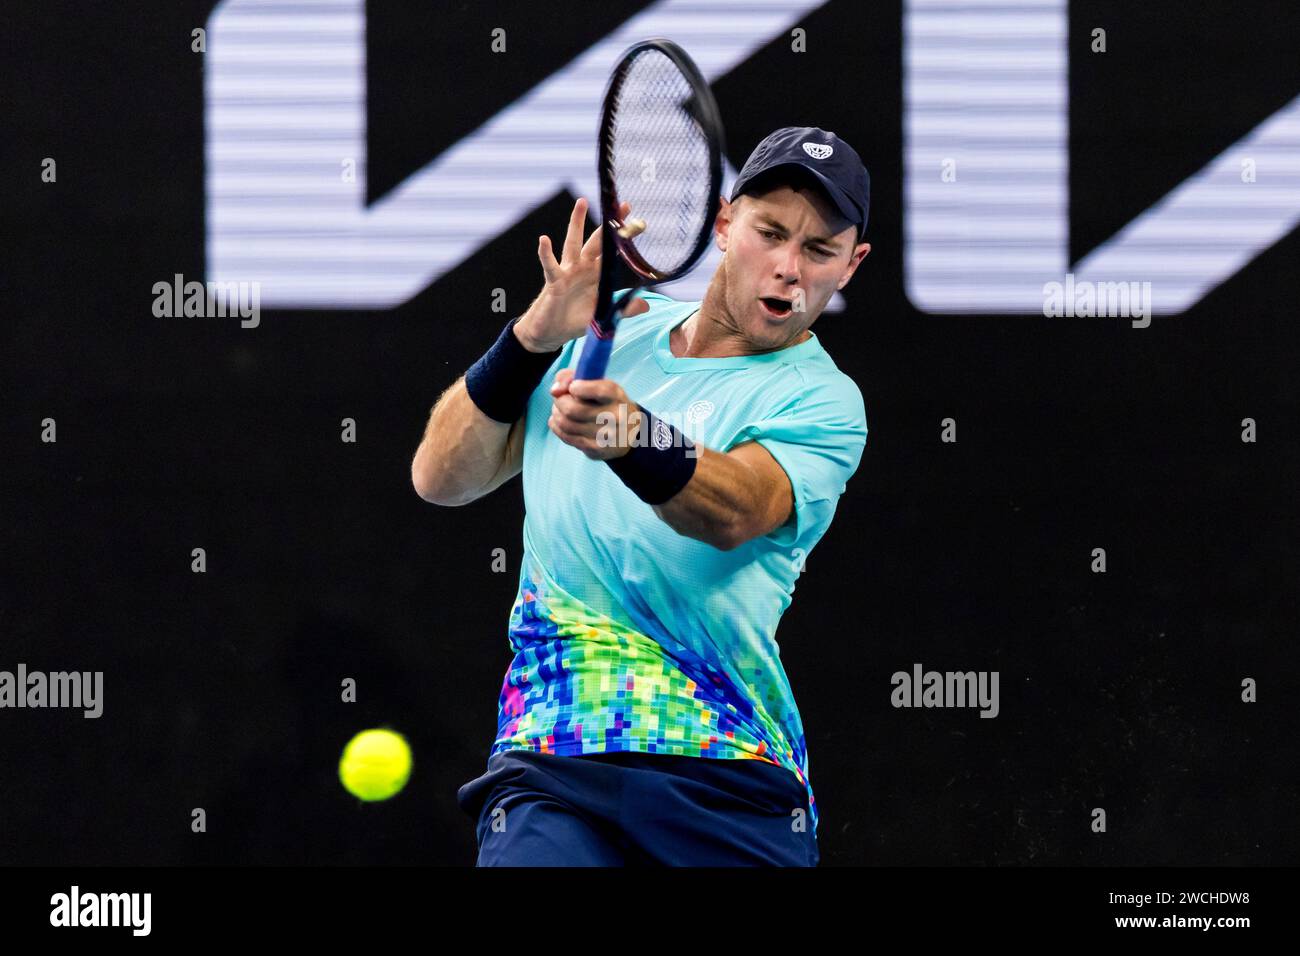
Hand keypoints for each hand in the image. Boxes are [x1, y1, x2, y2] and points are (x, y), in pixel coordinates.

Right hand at [513, 197, 649, 352]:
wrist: (551, 332)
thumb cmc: (574, 321)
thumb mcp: (602, 317)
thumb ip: (623, 310)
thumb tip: (646, 305)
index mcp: (596, 275)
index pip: (612, 253)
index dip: (623, 239)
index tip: (639, 222)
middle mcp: (582, 268)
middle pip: (597, 241)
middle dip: (609, 224)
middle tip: (623, 205)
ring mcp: (567, 272)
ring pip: (573, 243)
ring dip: (577, 222)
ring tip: (582, 202)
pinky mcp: (554, 282)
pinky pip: (551, 266)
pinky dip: (546, 253)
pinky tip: (544, 240)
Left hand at [547, 367, 642, 459]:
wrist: (629, 434)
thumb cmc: (607, 403)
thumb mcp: (599, 384)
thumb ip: (573, 377)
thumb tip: (554, 390)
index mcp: (616, 396)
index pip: (597, 391)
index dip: (576, 387)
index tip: (572, 387)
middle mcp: (614, 417)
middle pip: (572, 409)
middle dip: (559, 401)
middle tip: (560, 399)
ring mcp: (605, 436)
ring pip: (566, 424)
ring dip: (556, 414)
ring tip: (559, 410)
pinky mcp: (595, 449)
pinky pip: (566, 436)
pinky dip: (557, 426)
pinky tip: (560, 422)